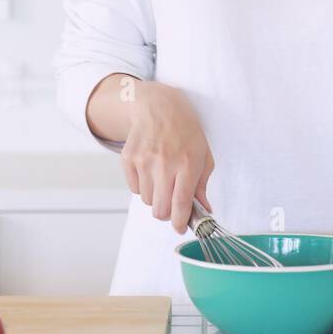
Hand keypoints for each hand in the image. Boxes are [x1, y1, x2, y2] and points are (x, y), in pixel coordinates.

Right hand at [119, 80, 214, 234]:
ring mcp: (143, 161)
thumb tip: (204, 210)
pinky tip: (150, 169)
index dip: (180, 222)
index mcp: (187, 163)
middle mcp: (164, 163)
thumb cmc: (185, 131)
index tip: (180, 227)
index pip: (180, 204)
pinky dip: (143, 186)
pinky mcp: (128, 159)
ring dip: (156, 196)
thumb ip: (202, 185)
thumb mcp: (203, 155)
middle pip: (160, 210)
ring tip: (162, 177)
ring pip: (147, 201)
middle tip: (172, 204)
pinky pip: (135, 189)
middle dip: (167, 213)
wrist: (158, 106)